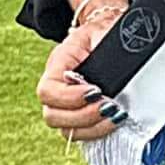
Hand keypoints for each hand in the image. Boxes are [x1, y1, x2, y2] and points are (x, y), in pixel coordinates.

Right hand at [37, 4, 123, 143]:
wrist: (109, 32)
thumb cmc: (107, 31)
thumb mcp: (104, 33)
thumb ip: (104, 50)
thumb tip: (112, 76)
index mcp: (58, 64)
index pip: (48, 90)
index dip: (69, 97)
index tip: (96, 92)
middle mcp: (57, 87)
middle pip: (53, 115)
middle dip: (83, 116)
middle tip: (110, 107)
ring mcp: (67, 104)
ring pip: (66, 129)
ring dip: (92, 128)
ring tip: (116, 117)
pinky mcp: (82, 114)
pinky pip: (81, 133)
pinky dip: (97, 132)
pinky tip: (114, 123)